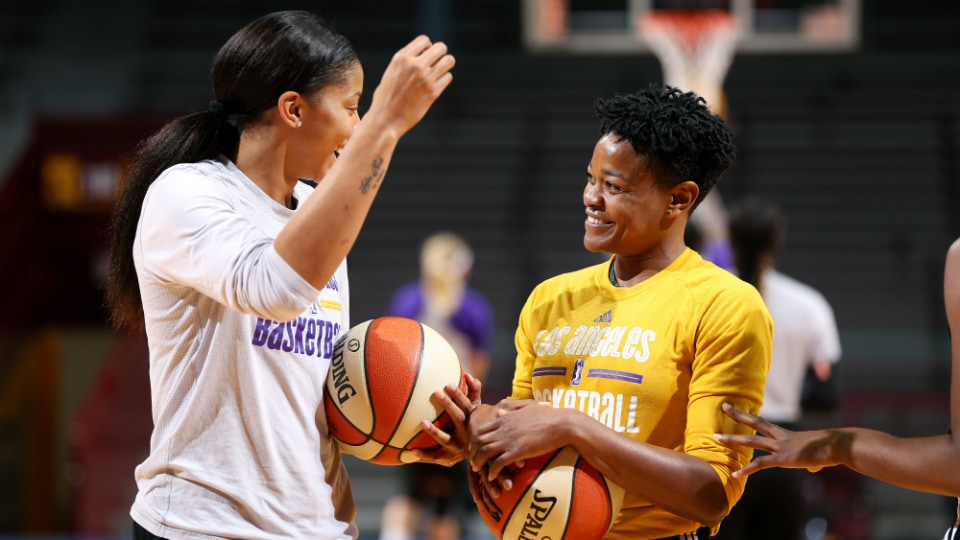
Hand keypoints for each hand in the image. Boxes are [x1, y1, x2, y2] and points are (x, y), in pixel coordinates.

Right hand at [366, 35, 454, 137]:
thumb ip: (405, 62)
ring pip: (449, 61)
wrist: (386, 119)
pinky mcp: (433, 92)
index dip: (427, 47)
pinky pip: (448, 77)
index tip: (425, 56)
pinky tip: (436, 85)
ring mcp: (425, 78)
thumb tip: (422, 55)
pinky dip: (444, 79)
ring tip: (439, 72)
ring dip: (446, 65)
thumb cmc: (386, 98)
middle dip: (440, 54)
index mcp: (401, 58)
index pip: (424, 40)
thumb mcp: (391, 73)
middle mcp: (415, 65)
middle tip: (434, 64)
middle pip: (440, 48)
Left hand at [411, 373, 480, 466]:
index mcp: (473, 419)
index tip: (448, 384)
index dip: (459, 395)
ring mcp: (458, 446)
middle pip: (458, 418)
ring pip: (446, 439)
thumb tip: (468, 374)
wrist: (478, 452)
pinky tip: (411, 450)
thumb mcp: (476, 408)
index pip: (467, 405)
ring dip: (434, 431)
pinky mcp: (449, 457)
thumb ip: (474, 390)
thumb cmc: (472, 422)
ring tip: (422, 421)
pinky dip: (424, 454)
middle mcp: (467, 433)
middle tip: (436, 392)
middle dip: (448, 405)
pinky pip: (435, 456)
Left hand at [468, 399, 564, 481]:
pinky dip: (492, 471)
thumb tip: (500, 410)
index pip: (482, 429)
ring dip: (479, 462)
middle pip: (479, 441)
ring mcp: (509, 440)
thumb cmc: (547, 415)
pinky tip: (492, 476)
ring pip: (485, 452)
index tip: (474, 448)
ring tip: (478, 469)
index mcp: (505, 417)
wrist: (561, 424)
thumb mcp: (526, 408)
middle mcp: (503, 428)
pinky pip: (498, 463)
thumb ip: (511, 408)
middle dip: (473, 452)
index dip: (475, 440)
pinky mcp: (517, 451)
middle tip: (473, 461)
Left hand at [716, 402, 839, 475]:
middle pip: (754, 423)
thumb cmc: (831, 449)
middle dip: (738, 415)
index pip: (765, 424)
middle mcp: (780, 438)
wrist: (836, 445)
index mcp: (787, 435)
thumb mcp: (817, 455)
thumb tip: (814, 467)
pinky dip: (747, 469)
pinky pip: (760, 464)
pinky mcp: (782, 458)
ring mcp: (780, 447)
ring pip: (751, 441)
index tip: (740, 411)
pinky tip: (735, 474)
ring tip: (715, 437)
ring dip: (732, 439)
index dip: (751, 418)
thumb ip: (811, 461)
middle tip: (723, 406)